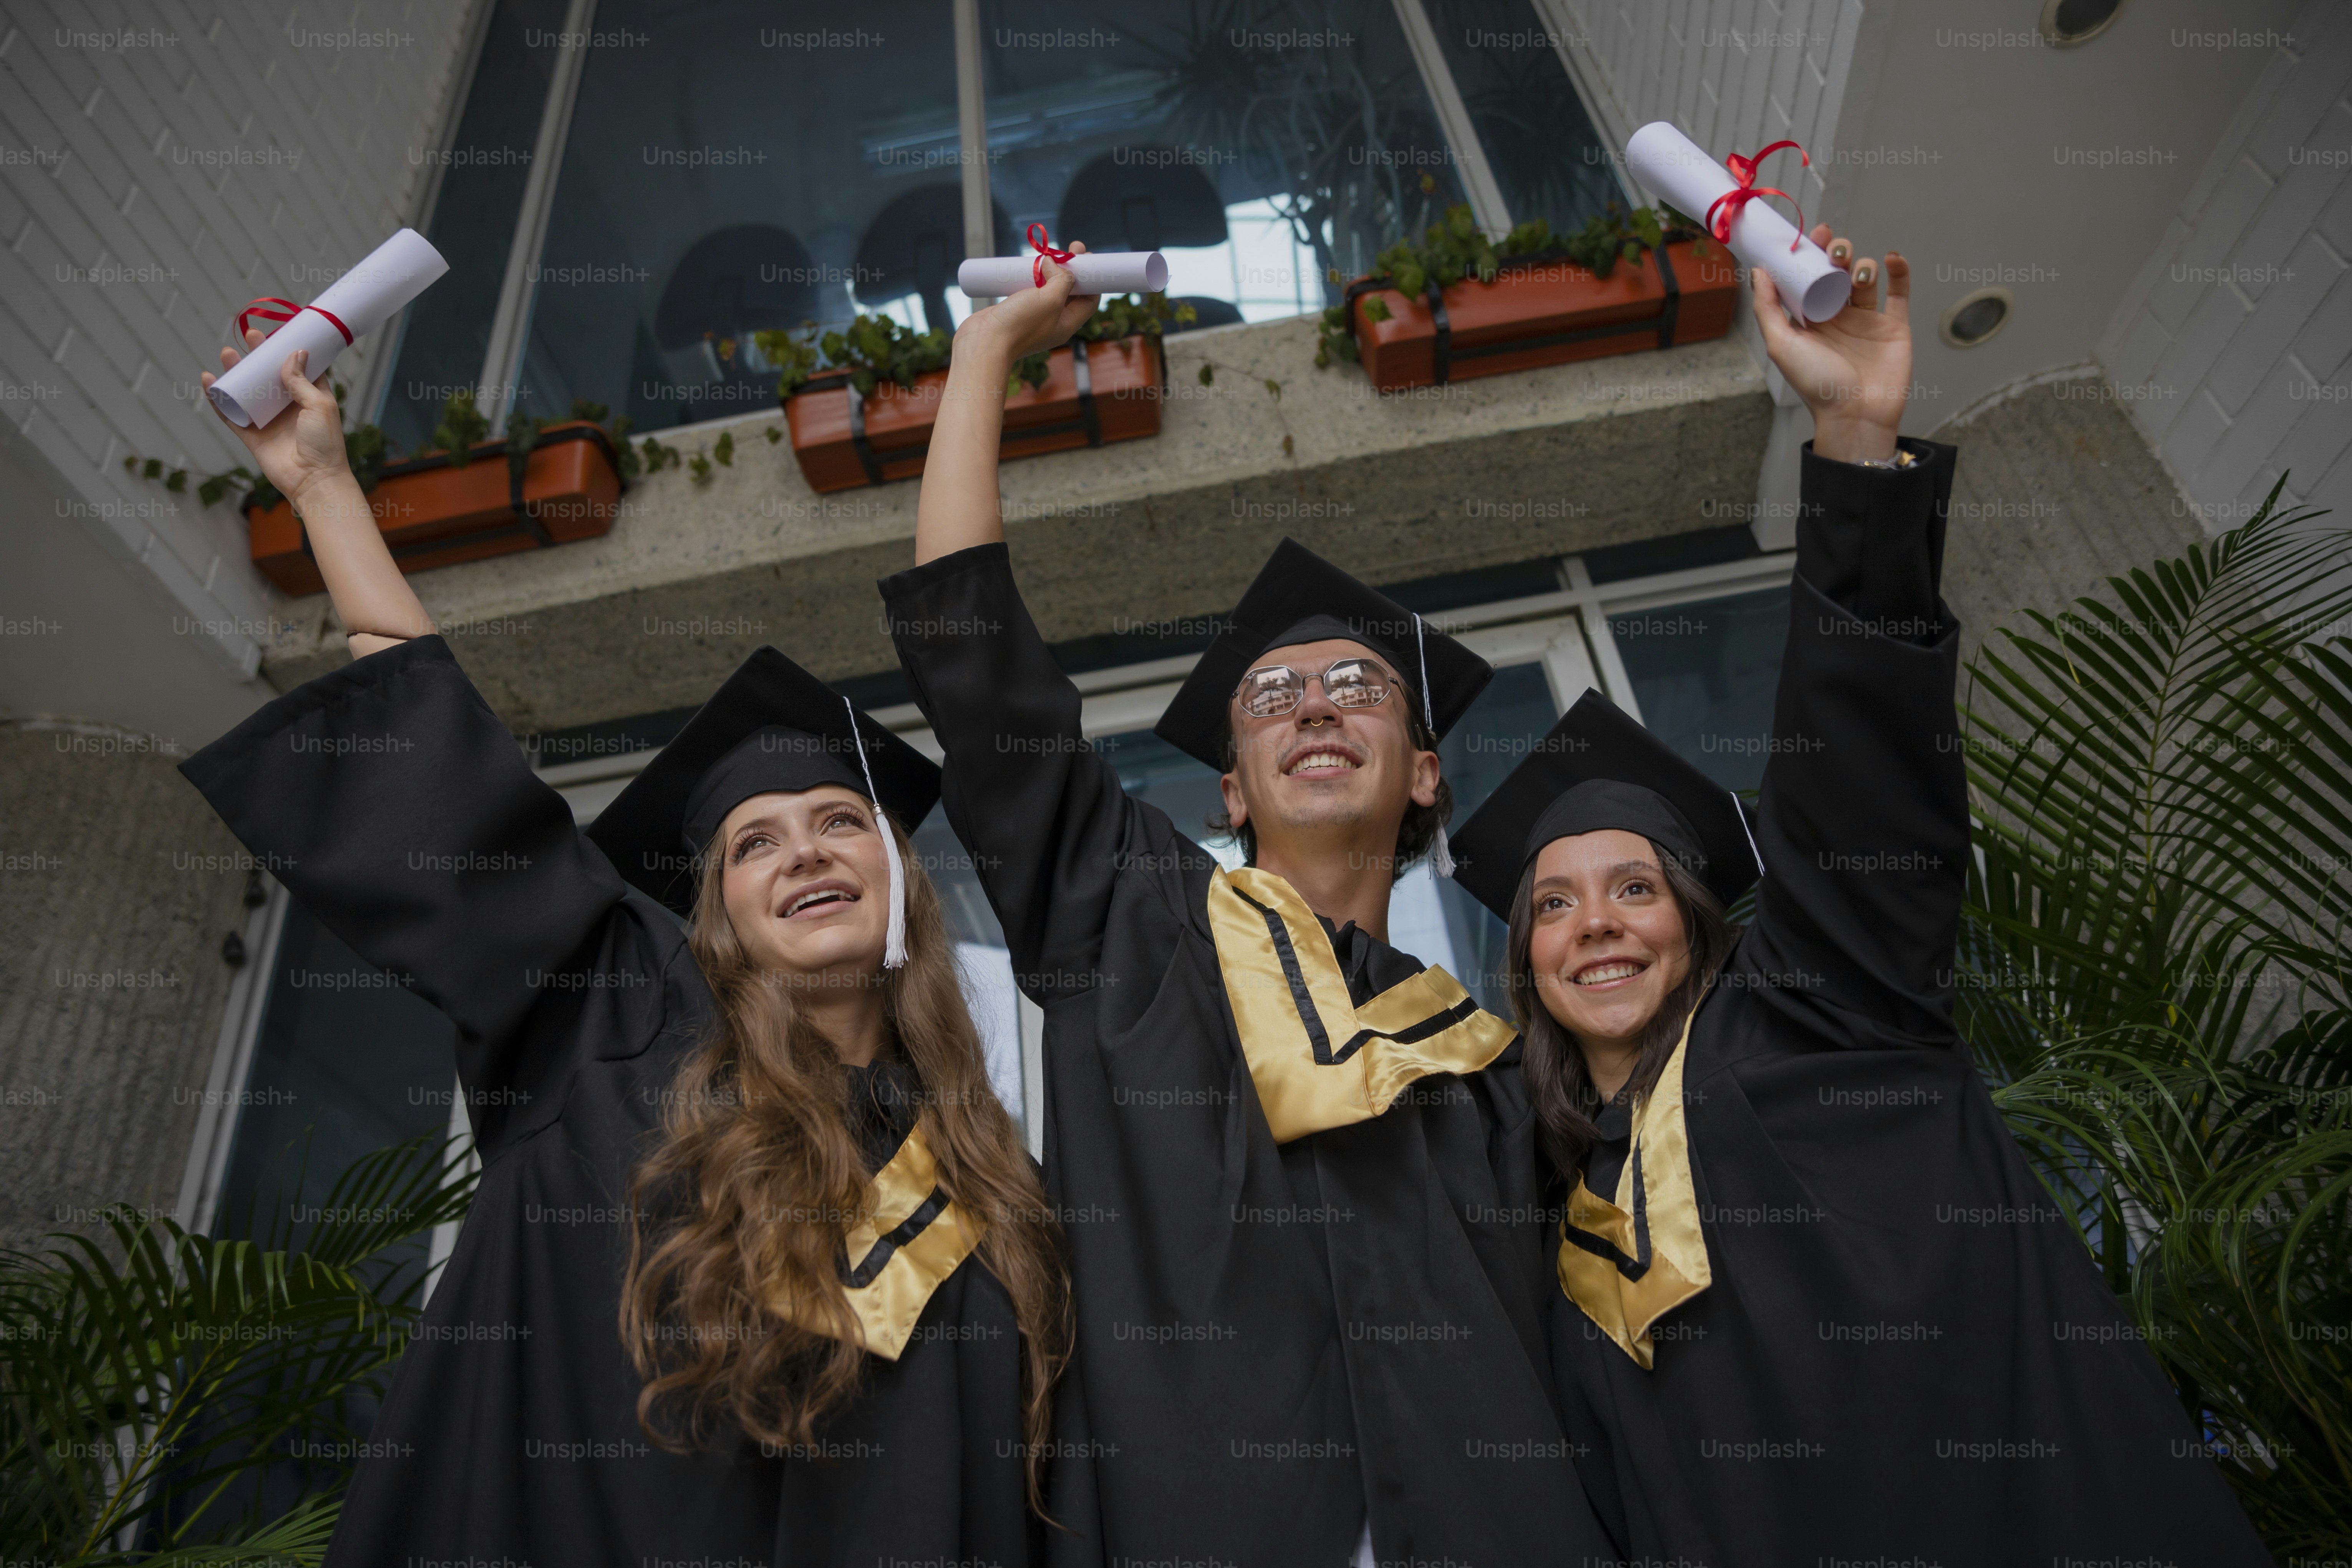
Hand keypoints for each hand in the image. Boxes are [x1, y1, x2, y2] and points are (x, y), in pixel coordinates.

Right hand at [200, 328, 352, 507]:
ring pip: (247, 391)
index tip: (279, 333)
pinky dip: (218, 399)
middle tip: (249, 336)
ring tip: (227, 353)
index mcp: (310, 397)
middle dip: (258, 356)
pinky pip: (230, 414)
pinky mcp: (252, 435)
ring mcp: (268, 420)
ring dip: (236, 372)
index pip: (299, 369)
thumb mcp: (318, 405)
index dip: (288, 351)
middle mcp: (288, 407)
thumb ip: (302, 381)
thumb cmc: (324, 443)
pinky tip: (209, 381)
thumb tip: (295, 353)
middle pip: (269, 375)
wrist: (314, 480)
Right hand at [954, 242, 1098, 364]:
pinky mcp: (1017, 309)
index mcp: (1067, 323)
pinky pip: (1030, 290)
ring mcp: (1034, 315)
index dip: (1092, 278)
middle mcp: (1053, 321)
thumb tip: (1054, 264)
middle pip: (1071, 292)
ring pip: (1049, 288)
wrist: (984, 343)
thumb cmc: (1020, 324)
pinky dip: (1033, 276)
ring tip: (1048, 254)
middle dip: (1072, 269)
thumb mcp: (1050, 299)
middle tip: (1071, 248)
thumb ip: (1061, 280)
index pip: (1089, 300)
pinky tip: (1029, 265)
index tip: (1087, 257)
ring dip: (1051, 270)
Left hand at [1752, 226, 1910, 464]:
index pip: (1808, 278)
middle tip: (1835, 250)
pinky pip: (1899, 291)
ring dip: (1862, 264)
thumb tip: (1758, 272)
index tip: (1813, 236)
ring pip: (1865, 277)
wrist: (1855, 414)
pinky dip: (1898, 270)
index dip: (1810, 255)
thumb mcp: (1781, 345)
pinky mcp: (1894, 325)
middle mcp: (1837, 317)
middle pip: (1837, 273)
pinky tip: (1890, 258)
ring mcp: (1867, 319)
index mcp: (1809, 320)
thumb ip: (1768, 309)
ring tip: (1856, 272)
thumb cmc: (1816, 384)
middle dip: (1837, 254)